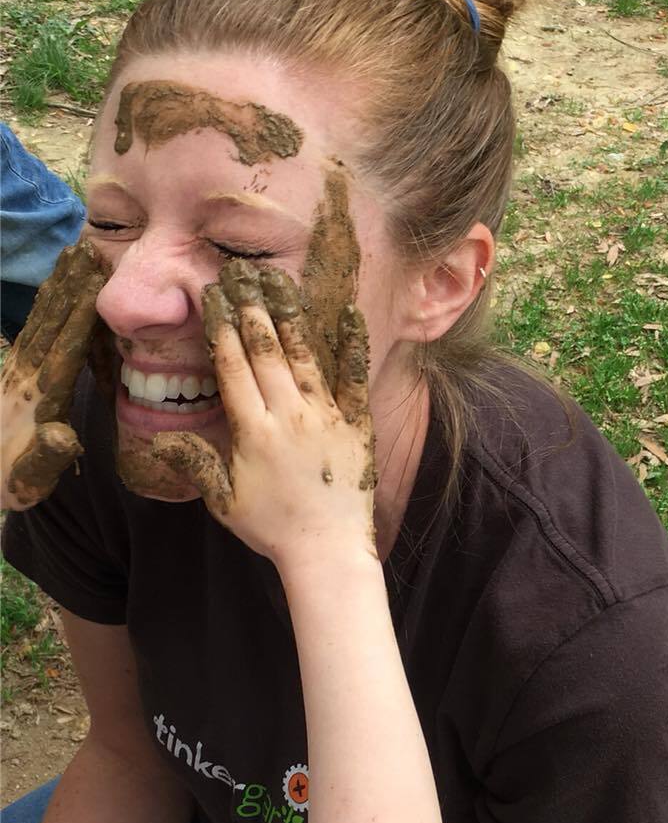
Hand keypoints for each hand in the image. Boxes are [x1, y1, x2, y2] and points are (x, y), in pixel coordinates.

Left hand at [1, 241, 105, 510]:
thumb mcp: (26, 483)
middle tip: (90, 249)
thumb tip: (62, 435)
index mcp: (38, 399)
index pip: (64, 348)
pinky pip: (32, 330)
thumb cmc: (5, 487)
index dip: (81, 314)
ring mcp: (16, 372)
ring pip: (40, 320)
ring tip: (74, 254)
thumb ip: (43, 459)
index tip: (98, 281)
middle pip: (52, 323)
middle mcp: (26, 377)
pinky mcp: (12, 373)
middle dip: (72, 286)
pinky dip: (45, 305)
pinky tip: (53, 288)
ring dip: (59, 286)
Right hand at [152, 260, 376, 575]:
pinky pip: (355, 378)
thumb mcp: (224, 501)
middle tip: (240, 272)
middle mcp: (289, 415)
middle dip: (250, 307)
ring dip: (289, 314)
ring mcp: (326, 416)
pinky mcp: (356, 424)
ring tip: (278, 280)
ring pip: (304, 356)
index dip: (221, 326)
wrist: (327, 551)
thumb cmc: (272, 528)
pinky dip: (352, 345)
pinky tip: (349, 313)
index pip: (232, 366)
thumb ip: (195, 463)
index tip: (213, 293)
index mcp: (254, 431)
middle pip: (266, 350)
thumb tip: (156, 442)